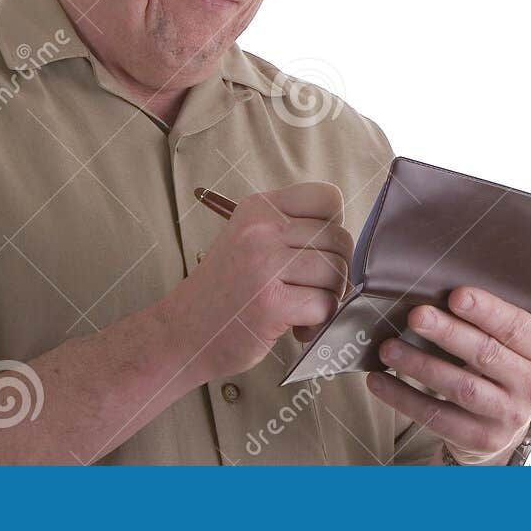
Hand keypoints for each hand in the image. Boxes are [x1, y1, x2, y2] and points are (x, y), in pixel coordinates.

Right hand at [165, 182, 351, 384]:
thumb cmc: (226, 289)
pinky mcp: (270, 303)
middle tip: (309, 289)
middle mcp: (261, 229)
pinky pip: (324, 305)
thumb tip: (348, 239)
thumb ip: (292, 228)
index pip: (328, 197)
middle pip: (339, 239)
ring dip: (328, 298)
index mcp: (259, 207)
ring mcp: (264, 265)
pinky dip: (317, 322)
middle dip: (335, 270)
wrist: (182, 332)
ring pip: (336, 273)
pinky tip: (295, 326)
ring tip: (300, 308)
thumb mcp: (250, 239)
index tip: (315, 250)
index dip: (333, 227)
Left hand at [366, 285, 530, 463]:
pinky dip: (404, 397)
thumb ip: (489, 319)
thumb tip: (436, 285)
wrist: (504, 423)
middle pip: (485, 355)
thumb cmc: (501, 365)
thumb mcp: (510, 342)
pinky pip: (438, 417)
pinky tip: (380, 381)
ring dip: (420, 365)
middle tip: (416, 315)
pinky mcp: (481, 439)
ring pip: (461, 388)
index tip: (456, 294)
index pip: (516, 327)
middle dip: (448, 333)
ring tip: (388, 348)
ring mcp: (509, 416)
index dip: (487, 311)